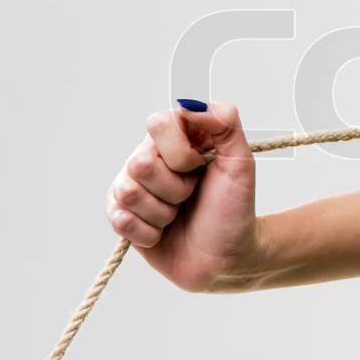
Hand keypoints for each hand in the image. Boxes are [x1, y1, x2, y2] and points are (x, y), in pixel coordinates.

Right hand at [105, 100, 261, 292]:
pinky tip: (163, 232)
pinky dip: (149, 232)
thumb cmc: (235, 208)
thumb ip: (224, 122)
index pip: (158, 123)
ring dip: (164, 212)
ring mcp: (130, 186)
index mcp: (176, 138)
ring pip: (128, 193)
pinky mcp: (119, 217)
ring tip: (179, 214)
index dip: (181, 152)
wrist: (227, 257)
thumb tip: (191, 102)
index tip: (201, 166)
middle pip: (140, 163)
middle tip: (192, 195)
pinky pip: (120, 220)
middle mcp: (148, 157)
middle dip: (176, 188)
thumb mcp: (240, 163)